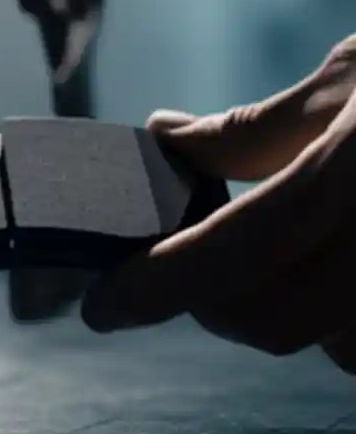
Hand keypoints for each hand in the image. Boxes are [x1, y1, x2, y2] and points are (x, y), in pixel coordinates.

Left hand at [82, 34, 355, 372]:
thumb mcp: (350, 81)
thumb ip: (250, 130)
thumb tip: (164, 141)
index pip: (240, 246)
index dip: (161, 283)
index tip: (103, 306)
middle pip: (274, 321)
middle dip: (210, 305)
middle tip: (182, 276)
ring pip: (336, 353)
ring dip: (289, 321)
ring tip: (283, 266)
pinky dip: (346, 334)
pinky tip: (339, 285)